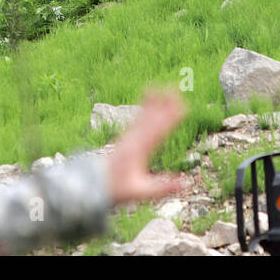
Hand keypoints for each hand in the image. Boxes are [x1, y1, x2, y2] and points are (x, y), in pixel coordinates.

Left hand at [106, 89, 188, 204]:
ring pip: (145, 114)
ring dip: (157, 100)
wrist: (95, 183)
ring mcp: (129, 135)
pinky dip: (146, 104)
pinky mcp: (127, 134)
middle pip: (153, 117)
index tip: (181, 107)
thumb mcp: (141, 192)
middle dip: (165, 104)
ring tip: (168, 87)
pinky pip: (139, 116)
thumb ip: (162, 187)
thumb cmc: (119, 188)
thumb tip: (184, 183)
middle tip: (177, 90)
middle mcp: (134, 138)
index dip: (170, 118)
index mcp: (139, 150)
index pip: (158, 130)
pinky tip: (150, 94)